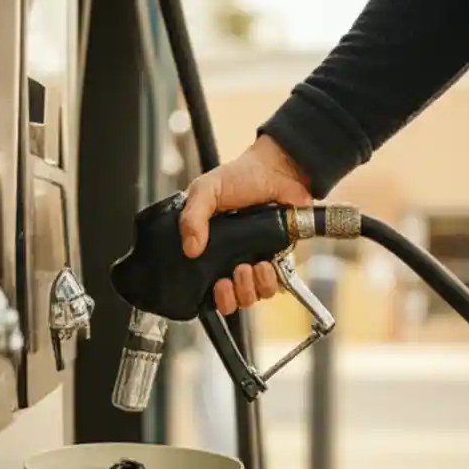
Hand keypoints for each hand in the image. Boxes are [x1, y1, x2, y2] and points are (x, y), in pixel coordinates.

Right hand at [179, 134, 312, 314]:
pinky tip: (265, 264)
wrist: (279, 168)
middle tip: (228, 278)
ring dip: (248, 288)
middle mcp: (231, 258)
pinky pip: (274, 285)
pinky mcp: (278, 258)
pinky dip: (269, 281)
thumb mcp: (205, 191)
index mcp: (210, 246)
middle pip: (229, 300)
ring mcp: (254, 260)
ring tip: (247, 268)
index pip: (204, 285)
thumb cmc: (242, 176)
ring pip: (251, 296)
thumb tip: (189, 248)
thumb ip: (192, 217)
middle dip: (229, 297)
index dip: (208, 295)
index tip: (212, 285)